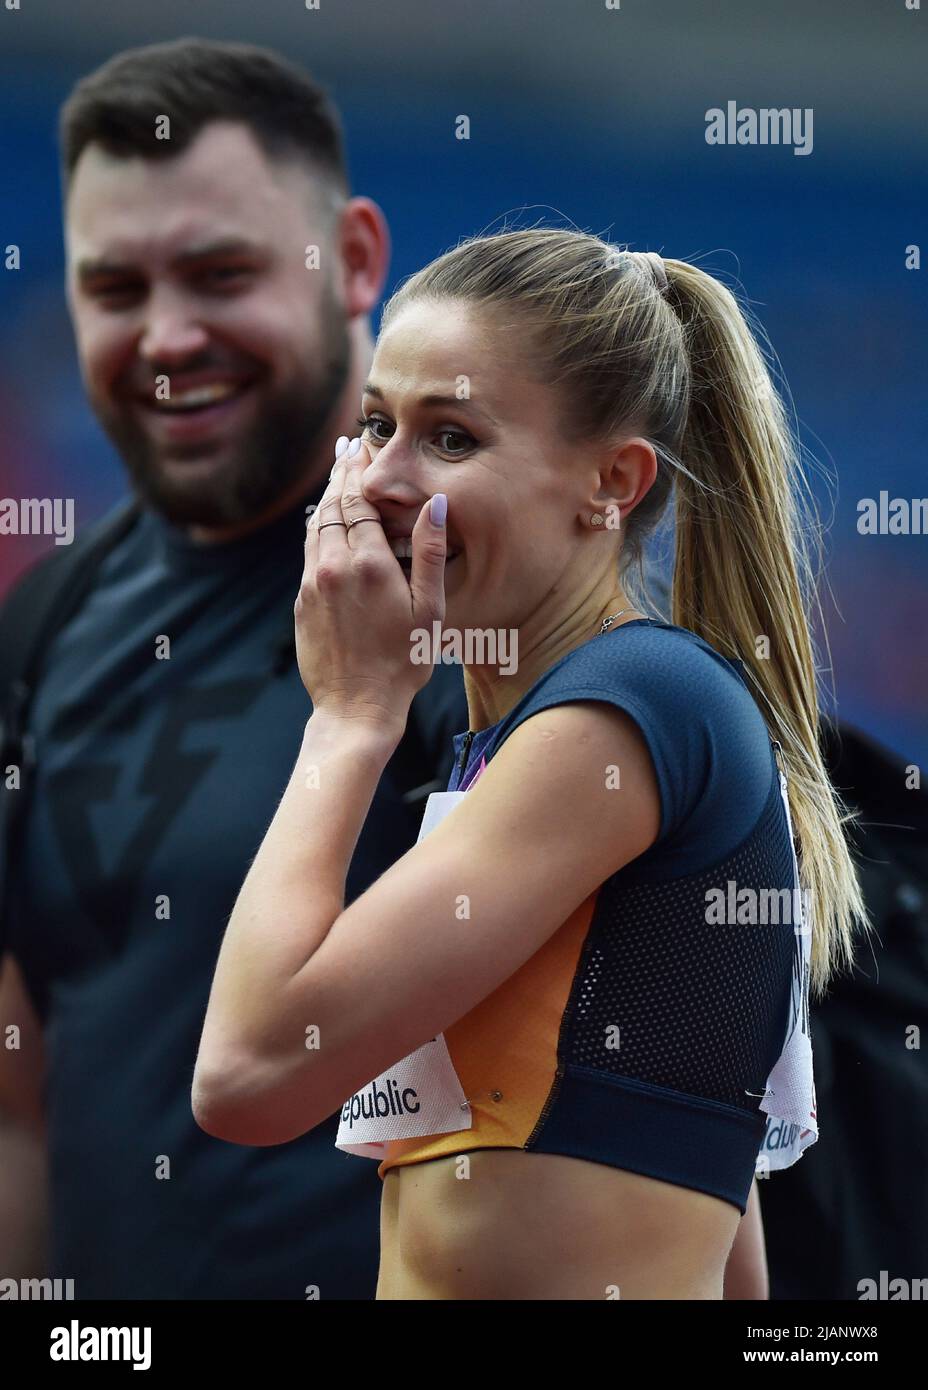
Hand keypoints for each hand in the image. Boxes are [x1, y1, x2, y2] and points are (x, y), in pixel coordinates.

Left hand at [295, 436, 447, 726]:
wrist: (355, 708)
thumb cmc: (403, 664)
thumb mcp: (429, 610)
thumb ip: (431, 554)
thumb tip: (436, 503)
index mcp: (369, 564)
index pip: (359, 500)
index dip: (361, 470)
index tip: (363, 446)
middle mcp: (333, 566)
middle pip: (333, 505)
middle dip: (341, 474)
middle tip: (347, 448)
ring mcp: (312, 584)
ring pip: (315, 526)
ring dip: (326, 498)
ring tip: (336, 476)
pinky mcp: (302, 602)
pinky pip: (308, 553)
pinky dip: (317, 528)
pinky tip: (324, 524)